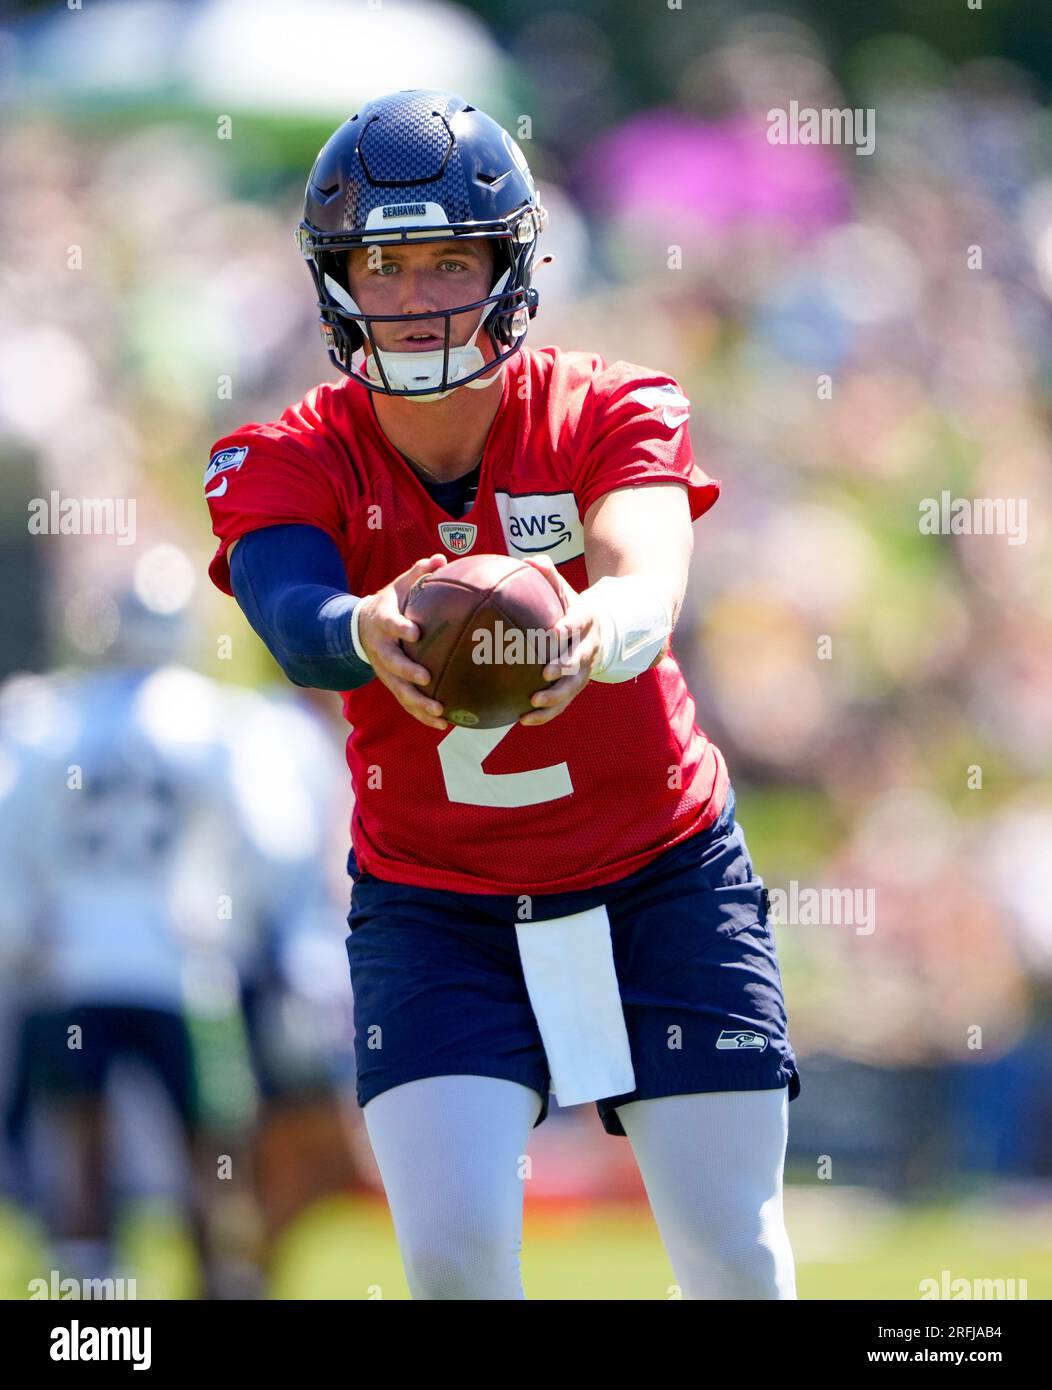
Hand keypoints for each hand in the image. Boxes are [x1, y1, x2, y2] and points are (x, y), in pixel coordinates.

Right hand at [355, 554, 448, 729]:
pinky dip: (423, 715)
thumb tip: (440, 559)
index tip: (415, 631)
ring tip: (441, 712)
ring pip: (400, 691)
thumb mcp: (398, 588)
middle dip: (408, 673)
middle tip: (426, 679)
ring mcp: (386, 672)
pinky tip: (445, 723)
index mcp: (383, 623)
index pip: (390, 625)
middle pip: (393, 665)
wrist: (361, 630)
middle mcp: (382, 651)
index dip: (400, 628)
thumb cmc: (389, 606)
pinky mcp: (393, 685)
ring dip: (419, 704)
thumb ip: (418, 574)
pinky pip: (408, 703)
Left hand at [517, 554, 603, 725]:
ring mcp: (584, 670)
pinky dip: (545, 714)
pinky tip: (522, 719)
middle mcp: (588, 647)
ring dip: (555, 697)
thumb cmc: (570, 609)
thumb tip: (528, 561)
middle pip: (579, 660)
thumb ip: (548, 575)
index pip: (578, 623)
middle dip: (564, 667)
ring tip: (533, 702)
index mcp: (586, 620)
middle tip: (545, 672)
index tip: (552, 632)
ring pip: (572, 687)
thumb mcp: (564, 590)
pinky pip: (562, 704)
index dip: (568, 629)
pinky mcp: (575, 687)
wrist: (599, 631)